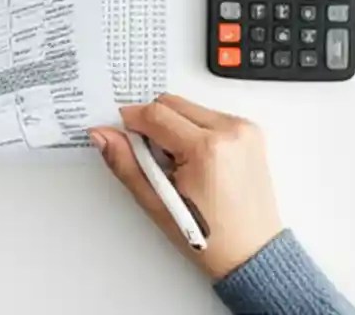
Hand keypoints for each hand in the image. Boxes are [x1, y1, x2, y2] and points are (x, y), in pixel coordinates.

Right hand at [89, 94, 282, 279]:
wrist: (251, 252)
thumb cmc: (210, 236)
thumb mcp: (157, 203)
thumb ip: (126, 163)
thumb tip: (103, 135)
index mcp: (207, 148)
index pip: (155, 113)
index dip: (131, 121)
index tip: (122, 135)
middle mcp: (230, 130)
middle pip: (172, 103)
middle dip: (154, 124)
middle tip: (153, 159)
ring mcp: (244, 129)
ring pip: (190, 107)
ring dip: (174, 126)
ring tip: (178, 164)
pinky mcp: (251, 132)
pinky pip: (209, 116)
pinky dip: (194, 130)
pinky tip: (196, 161)